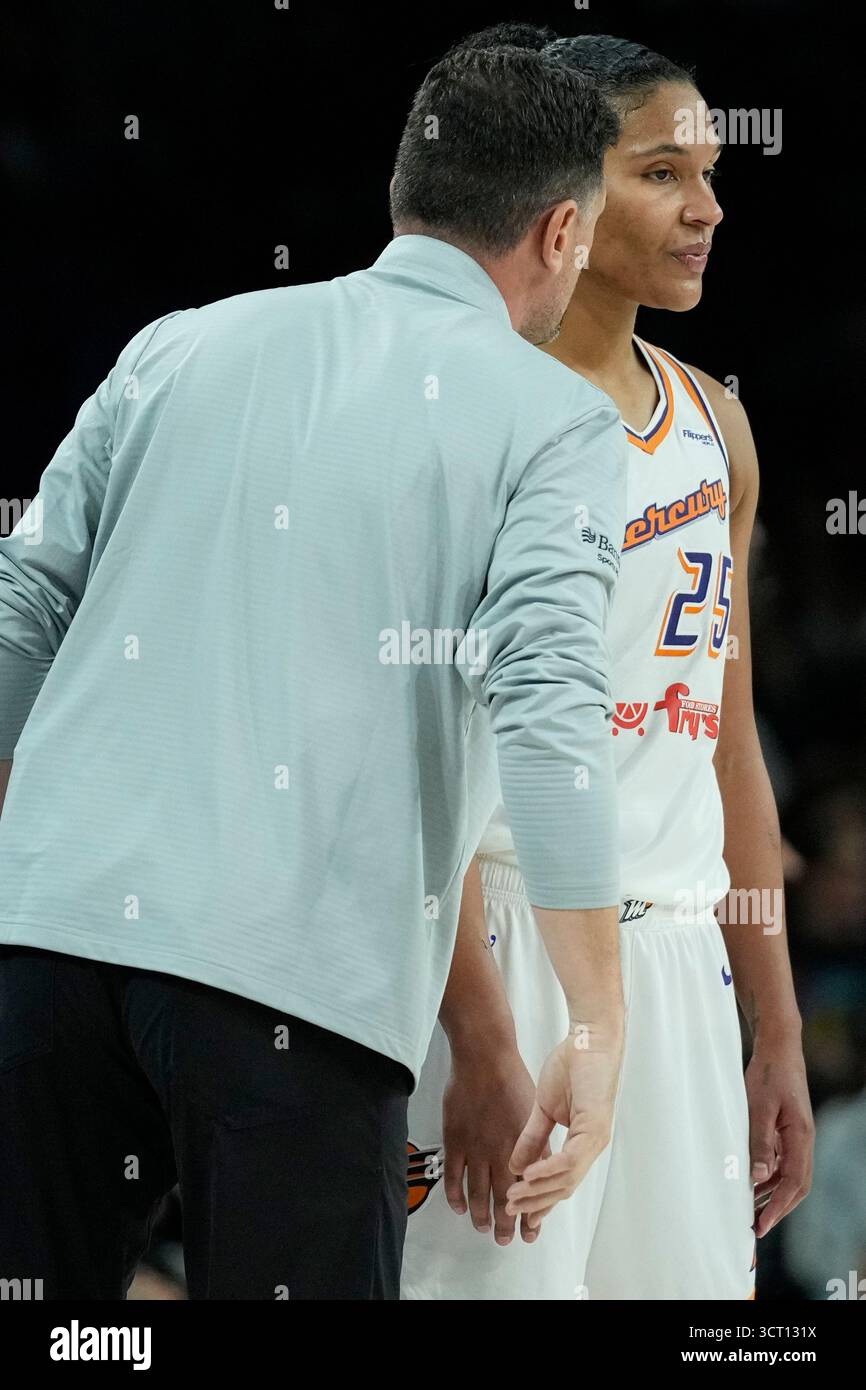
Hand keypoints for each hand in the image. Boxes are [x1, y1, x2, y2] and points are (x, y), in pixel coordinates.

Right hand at [443, 1046, 547, 1244]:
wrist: (484, 1058)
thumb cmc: (512, 1078)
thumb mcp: (534, 1111)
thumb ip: (537, 1142)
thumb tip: (542, 1166)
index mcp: (522, 1145)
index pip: (528, 1189)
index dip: (530, 1212)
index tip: (531, 1231)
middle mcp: (500, 1151)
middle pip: (502, 1197)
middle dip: (506, 1223)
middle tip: (506, 1240)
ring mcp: (475, 1147)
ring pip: (477, 1192)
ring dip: (481, 1215)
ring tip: (483, 1228)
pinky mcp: (455, 1140)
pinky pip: (454, 1175)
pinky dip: (456, 1195)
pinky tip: (459, 1207)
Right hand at [505, 1023, 623, 1224]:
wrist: (587, 1038)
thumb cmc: (571, 1065)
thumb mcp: (544, 1107)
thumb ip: (532, 1137)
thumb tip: (516, 1164)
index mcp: (582, 1141)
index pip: (561, 1181)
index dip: (540, 1199)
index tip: (518, 1211)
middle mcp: (592, 1145)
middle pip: (563, 1187)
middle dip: (535, 1203)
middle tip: (510, 1211)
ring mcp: (596, 1138)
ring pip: (567, 1178)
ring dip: (538, 1191)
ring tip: (514, 1197)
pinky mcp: (595, 1127)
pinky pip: (570, 1158)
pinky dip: (548, 1170)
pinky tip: (529, 1174)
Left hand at [747, 1034, 813, 1236]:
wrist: (778, 1047)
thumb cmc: (769, 1073)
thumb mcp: (759, 1107)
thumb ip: (760, 1142)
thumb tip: (758, 1177)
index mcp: (800, 1136)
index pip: (793, 1183)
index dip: (777, 1207)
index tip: (760, 1225)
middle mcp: (803, 1139)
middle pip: (797, 1185)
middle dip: (778, 1208)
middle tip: (756, 1226)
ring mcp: (797, 1135)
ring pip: (789, 1174)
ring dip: (772, 1193)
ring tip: (750, 1209)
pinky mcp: (788, 1128)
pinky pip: (782, 1160)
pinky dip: (769, 1175)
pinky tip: (752, 1181)